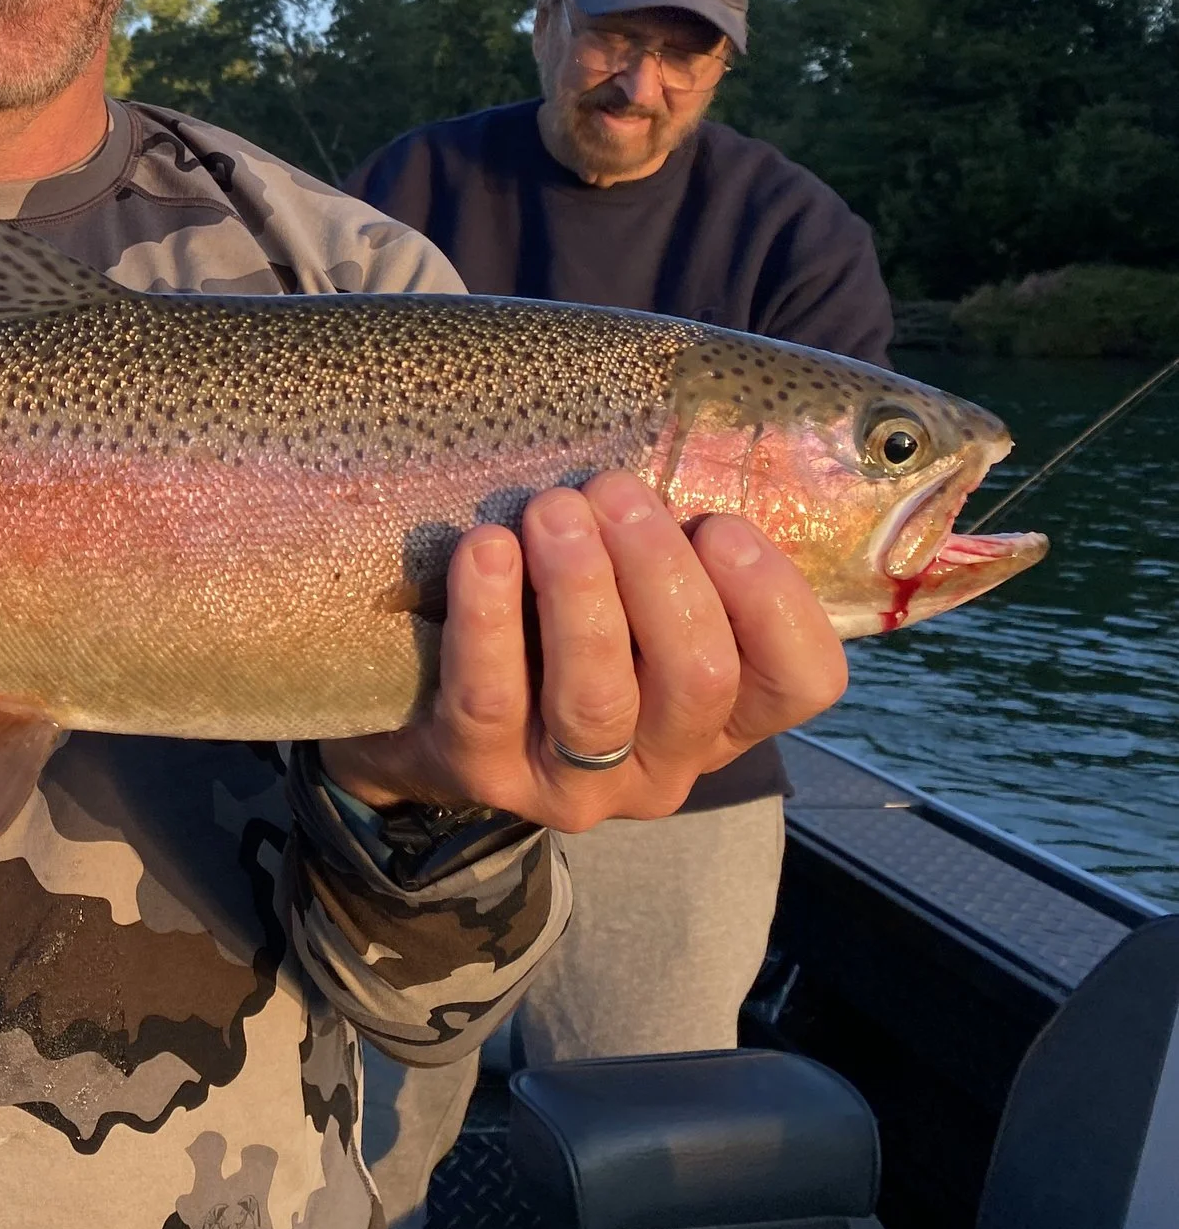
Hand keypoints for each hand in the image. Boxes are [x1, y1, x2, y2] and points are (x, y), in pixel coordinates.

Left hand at [322, 471, 848, 832]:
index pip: (801, 680)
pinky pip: (490, 696)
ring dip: (580, 589)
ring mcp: (574, 782)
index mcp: (724, 716)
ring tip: (553, 510)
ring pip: (597, 696)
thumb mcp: (631, 593)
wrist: (427, 711)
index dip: (773, 601)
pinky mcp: (482, 771)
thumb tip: (678, 445)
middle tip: (612, 492)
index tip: (719, 526)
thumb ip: (670, 549)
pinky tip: (486, 549)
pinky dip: (489, 616)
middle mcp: (666, 765)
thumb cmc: (553, 622)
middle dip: (658, 571)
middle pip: (699, 678)